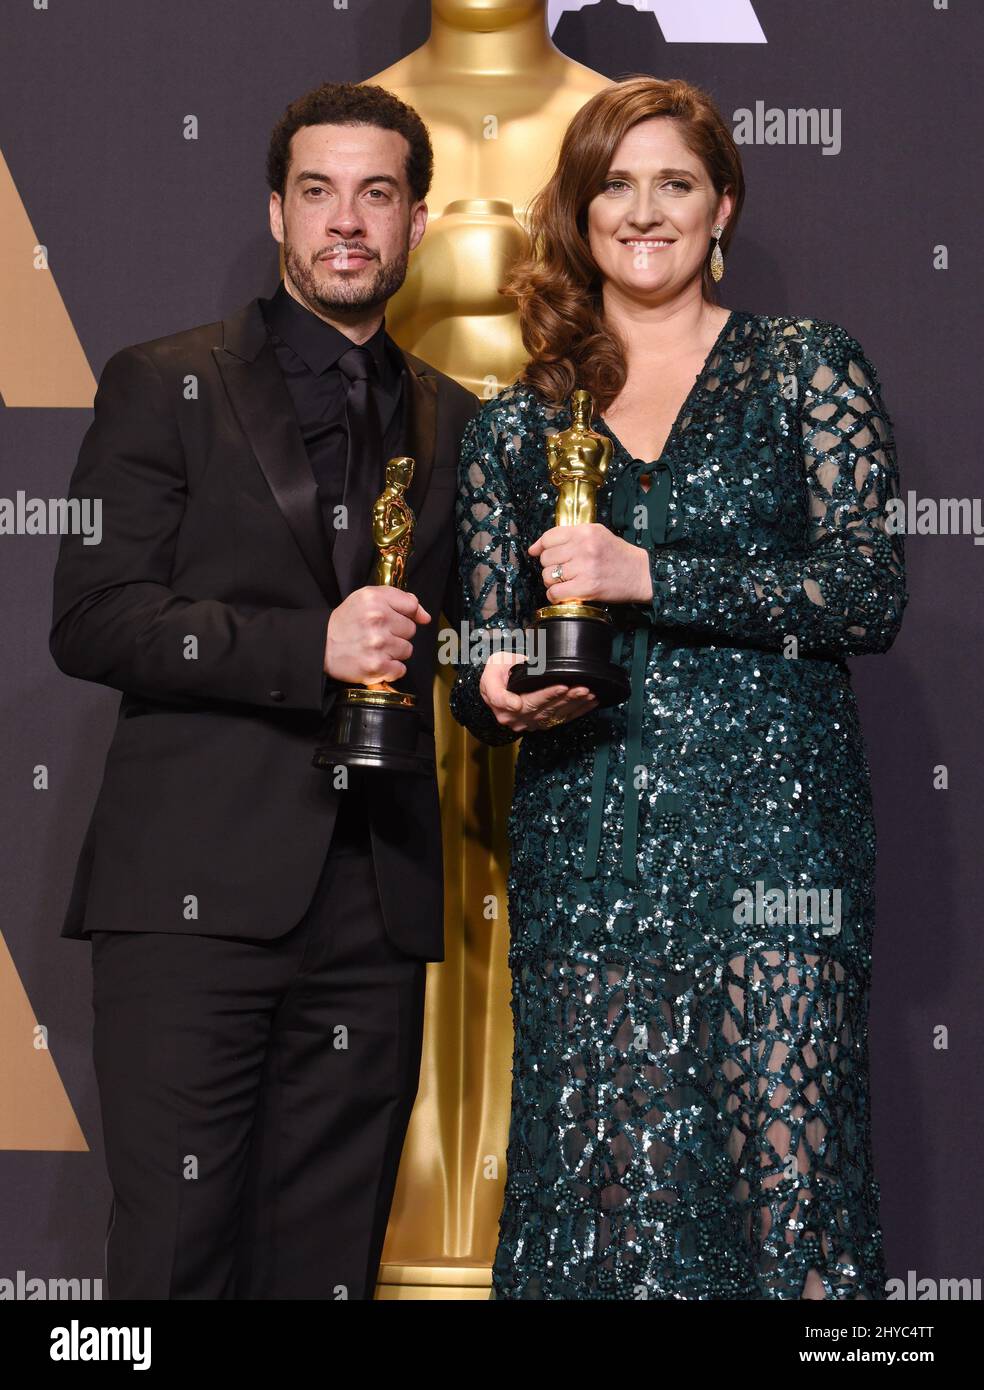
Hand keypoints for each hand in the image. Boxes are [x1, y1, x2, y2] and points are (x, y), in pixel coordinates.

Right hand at [324, 587, 429, 684]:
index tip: (393, 620)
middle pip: (411, 630)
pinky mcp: (376, 666)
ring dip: (394, 651)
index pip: (412, 606)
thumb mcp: (367, 598)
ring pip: (407, 650)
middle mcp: (377, 620)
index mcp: (375, 600)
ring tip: (376, 648)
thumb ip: (400, 600)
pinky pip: (401, 669)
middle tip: (378, 634)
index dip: (405, 614)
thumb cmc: (346, 622)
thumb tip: (425, 616)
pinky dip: (391, 668)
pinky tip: (377, 660)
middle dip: (398, 633)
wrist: (321, 645)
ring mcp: (377, 644)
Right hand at [479, 650, 598, 732]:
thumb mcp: (490, 672)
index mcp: (505, 708)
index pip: (530, 702)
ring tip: (590, 694)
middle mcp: (518, 720)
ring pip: (555, 715)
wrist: (497, 681)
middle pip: (546, 709)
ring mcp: (530, 723)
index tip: (563, 687)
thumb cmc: (496, 671)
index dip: (548, 695)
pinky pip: (560, 719)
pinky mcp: (541, 723)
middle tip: (584, 688)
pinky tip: (590, 703)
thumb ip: (496, 692)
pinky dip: (577, 711)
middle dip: (567, 698)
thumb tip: (514, 706)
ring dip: (575, 705)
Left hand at [529, 523, 652, 605]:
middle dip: (550, 566)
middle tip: (562, 570)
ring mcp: (585, 568)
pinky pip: (555, 592)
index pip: (549, 537)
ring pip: (548, 575)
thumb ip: (570, 536)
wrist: (641, 574)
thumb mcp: (597, 534)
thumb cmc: (618, 555)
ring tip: (565, 582)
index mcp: (585, 531)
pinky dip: (555, 595)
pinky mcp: (587, 587)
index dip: (541, 547)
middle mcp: (584, 547)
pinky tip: (564, 593)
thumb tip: (537, 547)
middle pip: (547, 557)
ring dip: (552, 582)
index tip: (538, 553)